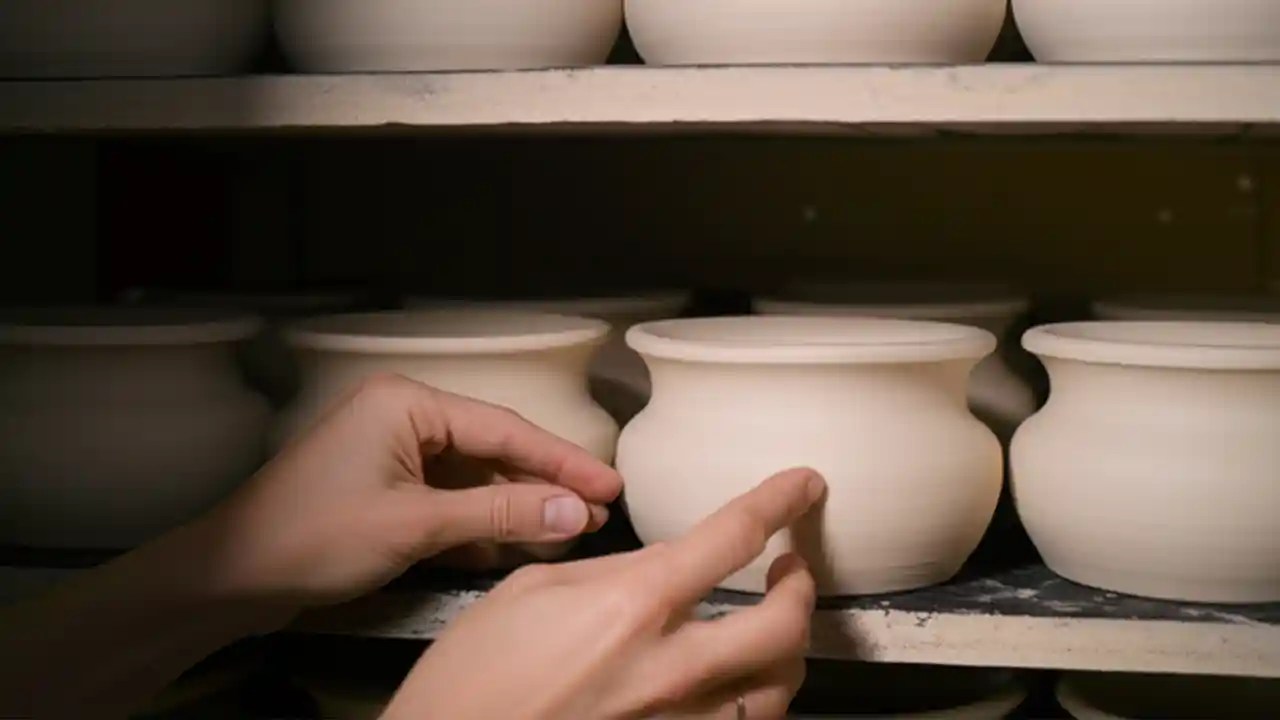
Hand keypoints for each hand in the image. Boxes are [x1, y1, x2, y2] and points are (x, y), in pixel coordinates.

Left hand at [189, 373, 623, 607]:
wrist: (228, 577)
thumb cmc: (310, 538)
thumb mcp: (416, 525)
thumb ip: (500, 512)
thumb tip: (576, 513)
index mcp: (407, 403)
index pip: (505, 428)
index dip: (563, 462)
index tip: (610, 488)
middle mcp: (402, 416)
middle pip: (493, 449)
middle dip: (543, 486)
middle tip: (600, 514)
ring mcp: (391, 452)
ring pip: (473, 477)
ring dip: (514, 507)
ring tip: (569, 533)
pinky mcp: (384, 487)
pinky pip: (447, 498)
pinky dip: (479, 523)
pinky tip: (515, 545)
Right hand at [385, 468, 825, 719]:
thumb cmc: (474, 672)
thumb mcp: (530, 593)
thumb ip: (610, 572)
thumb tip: (664, 563)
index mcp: (634, 605)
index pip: (732, 536)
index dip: (780, 502)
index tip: (807, 485)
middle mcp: (673, 668)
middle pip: (785, 624)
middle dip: (803, 585)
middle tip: (792, 567)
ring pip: (780, 688)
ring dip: (787, 648)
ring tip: (772, 625)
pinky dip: (755, 700)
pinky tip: (740, 684)